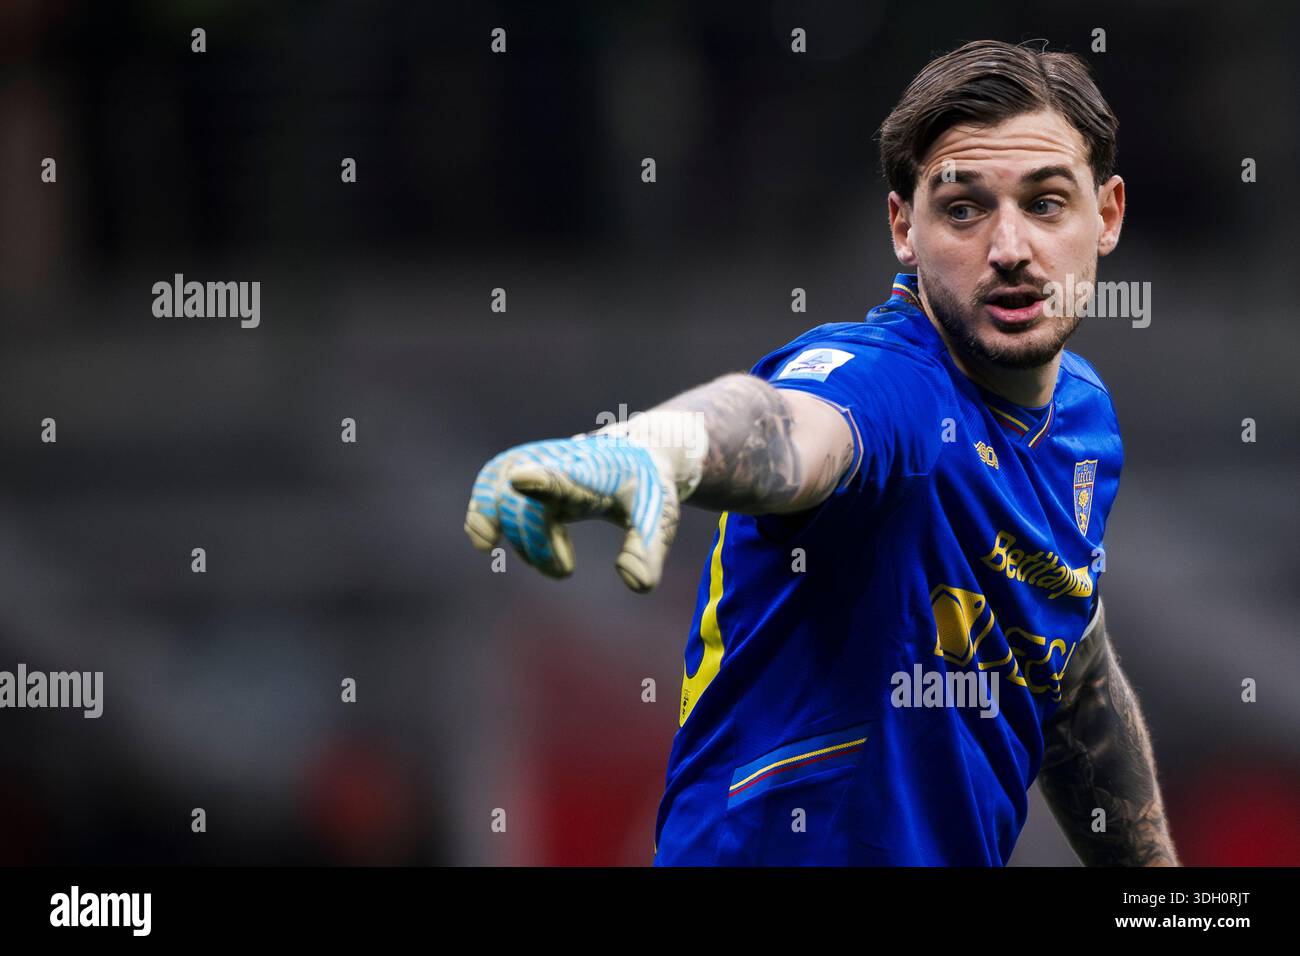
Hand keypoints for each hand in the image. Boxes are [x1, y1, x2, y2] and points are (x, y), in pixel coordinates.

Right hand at [464, 434, 681, 592]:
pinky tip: (486, 542)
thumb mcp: (660, 518)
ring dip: (511, 535)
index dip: (542, 477)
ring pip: (496, 490)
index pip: (564, 472)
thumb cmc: (646, 489)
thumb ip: (648, 551)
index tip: (522, 480)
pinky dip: (481, 513)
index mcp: (594, 470)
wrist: (636, 456)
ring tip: (550, 564)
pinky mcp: (524, 476)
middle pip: (521, 497)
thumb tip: (633, 582)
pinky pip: (488, 487)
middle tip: (566, 570)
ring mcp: (537, 466)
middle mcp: (558, 463)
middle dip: (535, 544)